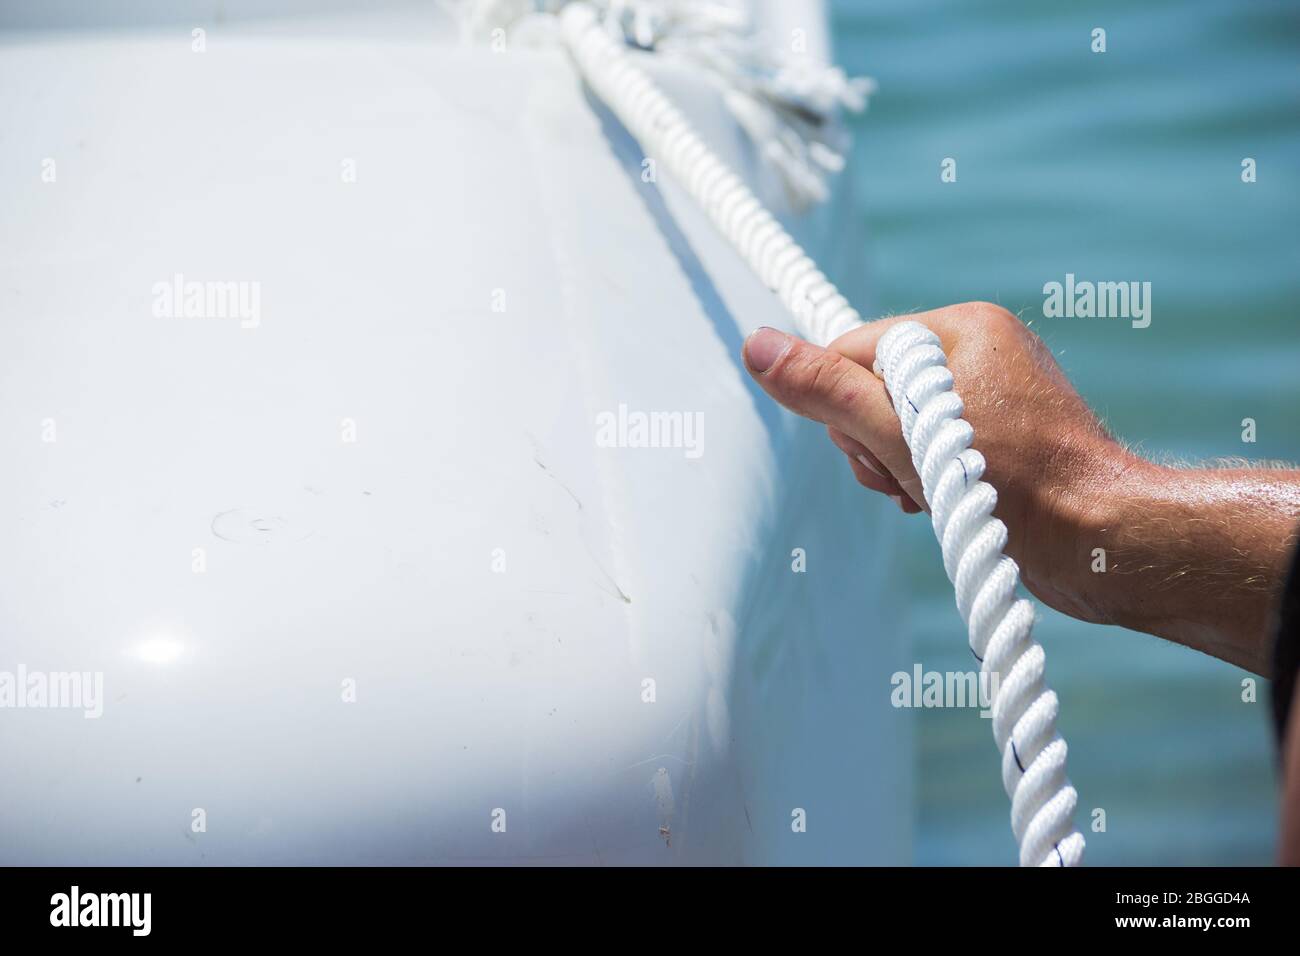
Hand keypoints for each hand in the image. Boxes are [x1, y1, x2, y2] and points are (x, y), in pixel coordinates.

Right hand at [743, 301, 1299, 674]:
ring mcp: (997, 394)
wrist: (1106, 544)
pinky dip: (929, 480)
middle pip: (874, 389)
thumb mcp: (903, 434)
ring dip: (900, 468)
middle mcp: (984, 350)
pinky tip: (949, 506)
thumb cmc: (1015, 486)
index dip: (845, 410)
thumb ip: (826, 390)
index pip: (853, 351)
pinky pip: (935, 448)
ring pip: (901, 425)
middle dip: (875, 444)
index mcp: (964, 327)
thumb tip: (756, 346)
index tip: (879, 452)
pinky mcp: (1006, 438)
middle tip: (909, 480)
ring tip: (936, 497)